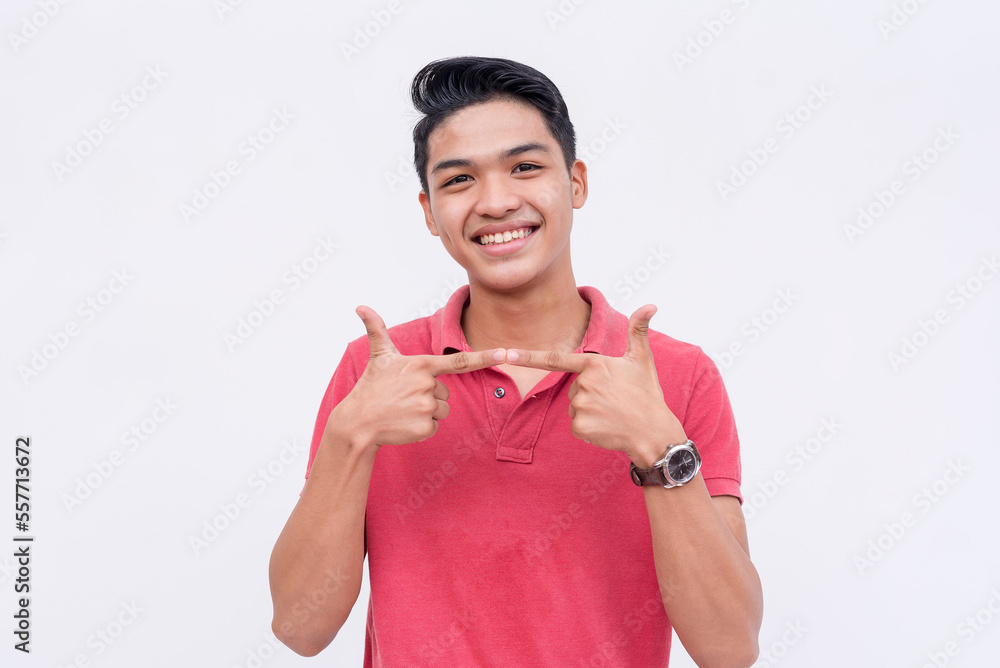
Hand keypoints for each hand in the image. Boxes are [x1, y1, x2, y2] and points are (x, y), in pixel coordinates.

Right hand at [334, 306, 505, 447]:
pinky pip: (435, 427)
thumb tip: (360, 306)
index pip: (459, 361)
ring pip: (443, 410)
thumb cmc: (371, 386)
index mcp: (421, 365)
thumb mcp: (378, 356)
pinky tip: (404, 423)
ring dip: (427, 412)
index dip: (485, 357)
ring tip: (404, 409)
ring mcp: (426, 407)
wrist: (357, 422)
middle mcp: (427, 385)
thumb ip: (376, 329)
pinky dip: (422, 428)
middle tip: (405, 397)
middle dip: (429, 395)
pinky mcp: (425, 427)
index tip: (506, 354)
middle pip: (446, 392)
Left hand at [505, 305, 684, 463]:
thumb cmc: (647, 394)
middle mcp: (584, 384)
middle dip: (589, 394)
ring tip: (613, 413)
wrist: (654, 433)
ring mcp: (581, 406)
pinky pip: (577, 425)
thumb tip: (651, 304)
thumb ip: (638, 330)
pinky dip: (589, 428)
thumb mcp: (642, 359)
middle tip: (614, 400)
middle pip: (573, 388)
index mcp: (594, 364)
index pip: (555, 360)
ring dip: (589, 411)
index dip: (528, 357)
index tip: (506, 354)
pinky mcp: (581, 426)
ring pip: (574, 407)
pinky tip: (607, 427)